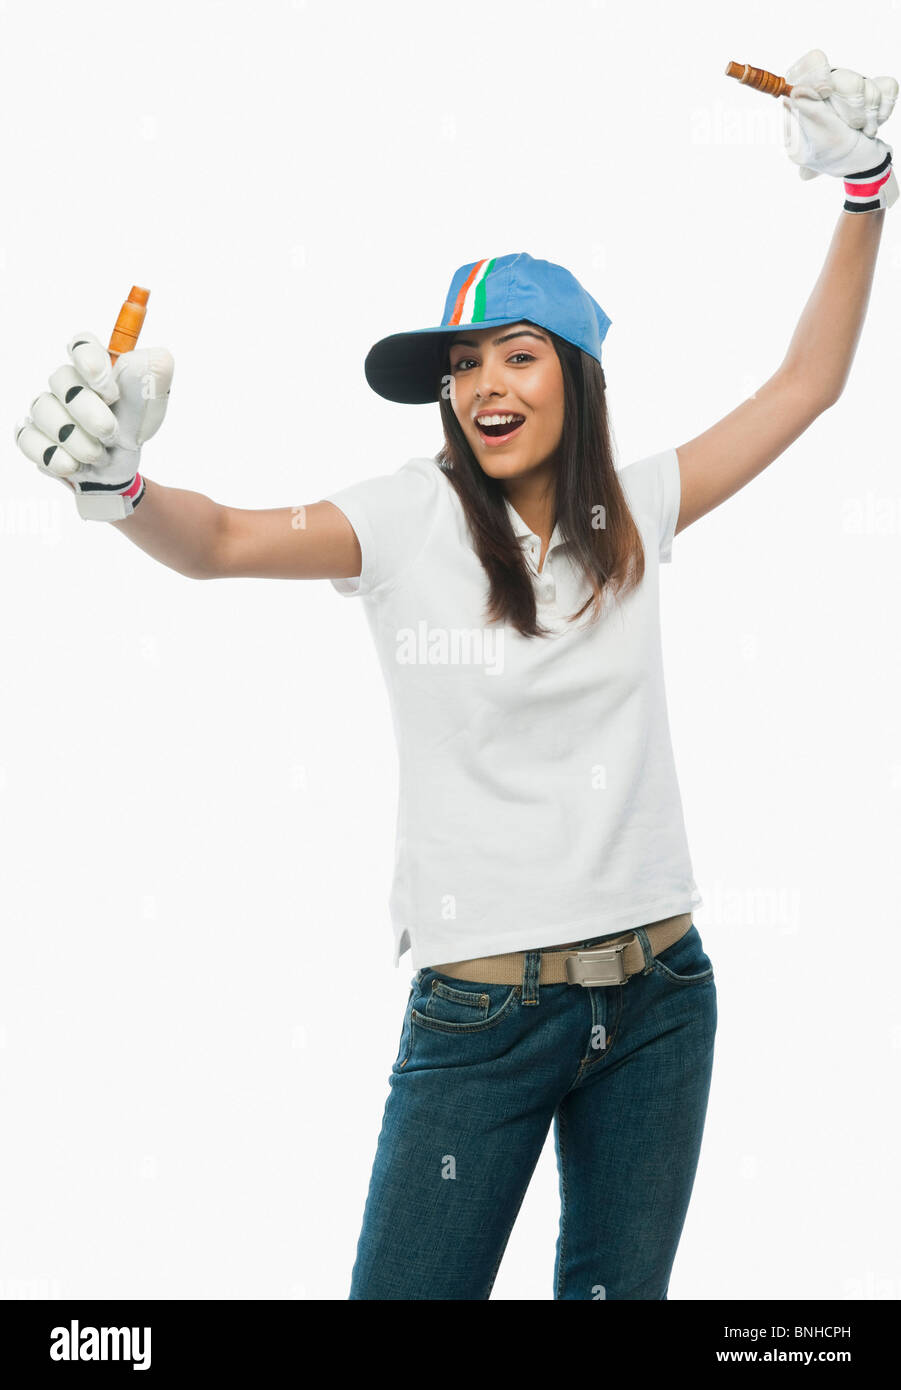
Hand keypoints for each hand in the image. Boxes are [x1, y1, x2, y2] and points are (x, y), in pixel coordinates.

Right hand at [15, 332, 174, 519]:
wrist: (118, 471)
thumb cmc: (130, 430)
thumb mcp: (150, 407)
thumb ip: (155, 379)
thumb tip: (158, 356)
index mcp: (95, 369)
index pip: (82, 344)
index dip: (90, 360)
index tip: (108, 388)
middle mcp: (65, 384)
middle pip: (61, 378)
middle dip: (89, 411)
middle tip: (110, 432)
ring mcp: (45, 408)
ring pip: (44, 411)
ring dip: (77, 441)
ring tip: (99, 455)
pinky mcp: (31, 435)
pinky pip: (29, 439)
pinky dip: (56, 457)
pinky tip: (75, 465)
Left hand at [782, 48, 898, 210]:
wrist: (859, 166)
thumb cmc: (831, 156)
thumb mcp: (816, 145)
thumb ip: (809, 116)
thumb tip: (796, 92)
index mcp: (805, 95)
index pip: (809, 65)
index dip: (817, 72)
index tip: (824, 92)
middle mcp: (827, 84)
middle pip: (839, 75)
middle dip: (849, 107)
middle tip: (853, 127)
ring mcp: (851, 84)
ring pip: (862, 82)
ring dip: (866, 115)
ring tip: (862, 132)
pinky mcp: (875, 86)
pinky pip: (886, 86)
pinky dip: (883, 111)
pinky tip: (874, 124)